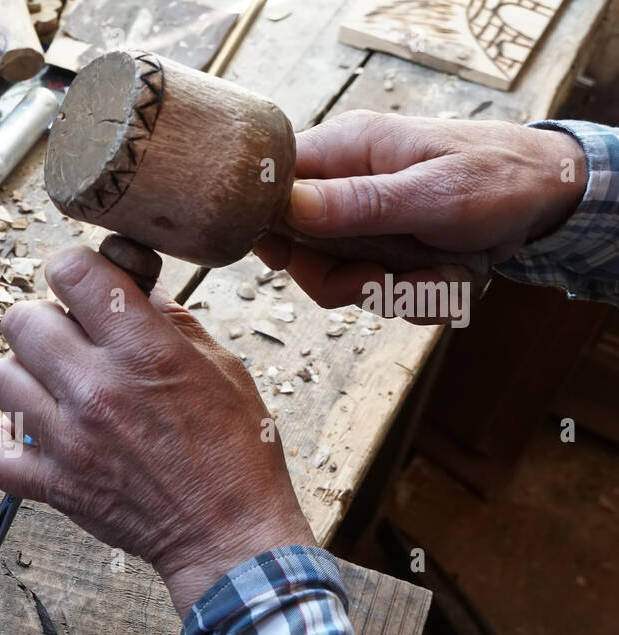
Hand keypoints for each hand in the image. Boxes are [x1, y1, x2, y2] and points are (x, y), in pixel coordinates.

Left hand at [0, 247, 315, 615]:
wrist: (229, 535)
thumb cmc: (237, 451)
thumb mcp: (223, 367)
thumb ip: (171, 320)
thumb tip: (131, 284)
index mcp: (144, 351)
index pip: (72, 272)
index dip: (75, 270)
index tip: (85, 286)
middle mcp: (97, 389)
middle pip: (20, 321)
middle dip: (45, 322)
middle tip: (71, 342)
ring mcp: (68, 440)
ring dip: (23, 378)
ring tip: (54, 391)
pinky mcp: (53, 485)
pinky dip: (6, 445)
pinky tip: (35, 439)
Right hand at [255, 111, 586, 312]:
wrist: (551, 195)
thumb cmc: (498, 177)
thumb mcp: (430, 193)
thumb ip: (359, 203)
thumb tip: (289, 206)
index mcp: (347, 149)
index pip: (274, 184)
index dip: (269, 227)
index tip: (287, 260)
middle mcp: (347, 184)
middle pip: (301, 250)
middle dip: (344, 280)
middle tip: (382, 282)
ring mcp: (365, 221)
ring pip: (340, 279)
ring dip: (393, 293)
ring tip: (440, 278)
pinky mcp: (385, 250)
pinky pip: (377, 292)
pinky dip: (415, 298)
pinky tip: (447, 279)